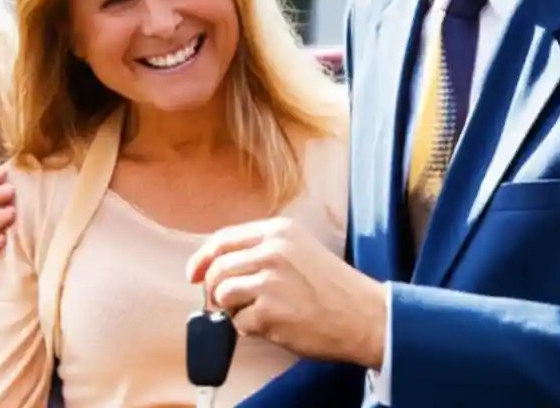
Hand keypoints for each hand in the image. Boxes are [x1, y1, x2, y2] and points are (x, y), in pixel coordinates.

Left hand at [185, 217, 387, 368]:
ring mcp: (270, 280)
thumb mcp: (300, 250)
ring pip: (222, 295)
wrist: (365, 316)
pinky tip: (275, 325)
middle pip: (218, 268)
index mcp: (279, 231)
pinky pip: (239, 323)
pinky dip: (251, 329)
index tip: (194, 274)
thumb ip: (263, 250)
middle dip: (215, 290)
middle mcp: (272, 250)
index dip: (203, 258)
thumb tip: (217, 265)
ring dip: (234, 310)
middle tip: (228, 304)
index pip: (223, 239)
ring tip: (259, 313)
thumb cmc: (333, 288)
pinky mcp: (270, 311)